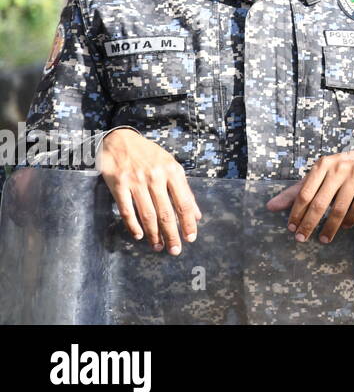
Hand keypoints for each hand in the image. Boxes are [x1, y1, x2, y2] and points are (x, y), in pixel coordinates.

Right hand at [97, 129, 200, 255]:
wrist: (121, 140)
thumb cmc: (150, 155)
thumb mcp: (171, 166)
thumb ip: (183, 190)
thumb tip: (196, 215)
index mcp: (173, 172)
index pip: (184, 203)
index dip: (188, 223)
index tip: (191, 238)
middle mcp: (156, 177)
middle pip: (166, 212)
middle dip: (172, 234)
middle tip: (175, 250)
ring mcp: (137, 182)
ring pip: (148, 214)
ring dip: (154, 234)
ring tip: (158, 246)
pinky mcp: (119, 185)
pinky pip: (127, 210)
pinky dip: (133, 225)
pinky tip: (139, 235)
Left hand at [266, 149, 353, 242]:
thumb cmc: (339, 170)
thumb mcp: (318, 177)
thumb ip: (296, 192)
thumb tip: (270, 207)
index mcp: (322, 165)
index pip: (304, 193)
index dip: (296, 213)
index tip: (292, 228)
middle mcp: (338, 167)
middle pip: (320, 202)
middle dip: (309, 224)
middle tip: (302, 239)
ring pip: (340, 208)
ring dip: (330, 227)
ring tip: (324, 239)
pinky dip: (350, 220)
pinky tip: (345, 227)